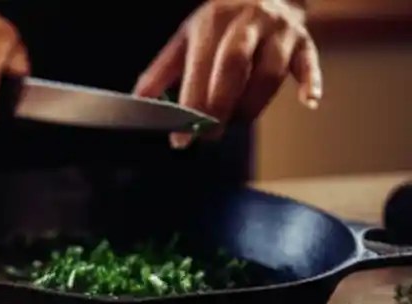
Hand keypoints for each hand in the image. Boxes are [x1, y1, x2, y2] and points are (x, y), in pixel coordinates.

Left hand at [133, 0, 321, 147]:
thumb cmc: (221, 20)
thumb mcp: (187, 36)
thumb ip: (162, 70)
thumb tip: (139, 101)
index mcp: (213, 23)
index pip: (200, 69)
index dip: (191, 106)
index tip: (180, 137)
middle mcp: (248, 24)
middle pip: (234, 68)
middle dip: (219, 107)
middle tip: (208, 136)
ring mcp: (278, 32)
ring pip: (269, 73)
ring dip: (251, 106)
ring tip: (235, 123)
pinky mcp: (303, 41)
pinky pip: (309, 63)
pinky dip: (311, 83)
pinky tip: (308, 102)